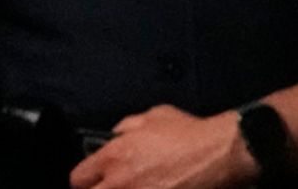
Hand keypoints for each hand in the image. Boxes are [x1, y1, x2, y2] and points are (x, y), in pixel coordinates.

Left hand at [69, 106, 257, 188]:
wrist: (219, 154)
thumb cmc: (187, 133)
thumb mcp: (150, 117)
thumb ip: (125, 128)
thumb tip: (116, 136)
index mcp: (113, 157)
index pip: (78, 179)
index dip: (84, 180)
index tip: (91, 180)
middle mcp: (121, 183)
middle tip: (108, 187)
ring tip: (134, 187)